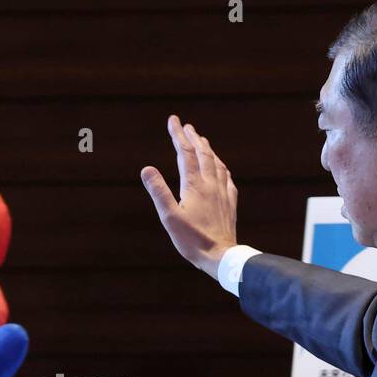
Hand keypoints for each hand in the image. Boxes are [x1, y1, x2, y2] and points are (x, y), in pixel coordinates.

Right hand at [140, 114, 239, 279]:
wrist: (221, 256)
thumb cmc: (192, 240)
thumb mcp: (169, 217)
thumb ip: (159, 191)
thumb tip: (147, 169)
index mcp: (194, 185)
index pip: (185, 153)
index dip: (178, 135)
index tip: (173, 120)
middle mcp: (211, 184)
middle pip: (203, 153)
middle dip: (193, 137)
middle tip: (187, 126)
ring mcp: (222, 193)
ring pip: (216, 163)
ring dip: (208, 149)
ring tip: (202, 141)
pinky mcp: (230, 203)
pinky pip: (227, 178)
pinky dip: (221, 167)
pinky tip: (220, 168)